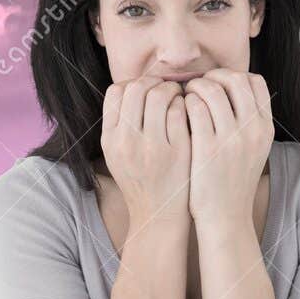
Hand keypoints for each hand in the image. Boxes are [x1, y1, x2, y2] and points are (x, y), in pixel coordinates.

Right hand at [100, 76, 190, 225]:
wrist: (159, 215)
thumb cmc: (141, 180)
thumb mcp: (117, 154)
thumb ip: (120, 123)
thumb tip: (133, 87)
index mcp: (110, 139)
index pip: (116, 91)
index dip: (133, 84)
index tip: (146, 90)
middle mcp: (127, 141)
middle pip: (138, 88)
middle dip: (154, 83)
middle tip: (166, 89)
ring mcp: (152, 146)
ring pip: (160, 95)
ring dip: (172, 90)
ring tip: (179, 98)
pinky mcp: (177, 151)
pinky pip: (180, 111)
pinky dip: (186, 105)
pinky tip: (189, 112)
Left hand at [182, 69, 273, 230]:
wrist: (225, 217)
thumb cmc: (232, 182)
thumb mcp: (252, 150)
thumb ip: (247, 122)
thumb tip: (230, 90)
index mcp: (265, 128)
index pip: (255, 82)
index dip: (234, 76)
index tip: (218, 84)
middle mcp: (252, 129)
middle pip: (234, 79)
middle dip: (212, 76)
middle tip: (197, 85)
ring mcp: (231, 138)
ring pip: (212, 89)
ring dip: (194, 87)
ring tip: (185, 97)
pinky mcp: (208, 148)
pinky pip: (194, 108)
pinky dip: (184, 103)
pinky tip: (178, 112)